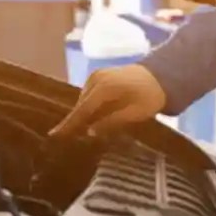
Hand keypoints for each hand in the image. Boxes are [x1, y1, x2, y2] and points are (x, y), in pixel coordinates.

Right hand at [48, 64, 167, 138]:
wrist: (161, 76)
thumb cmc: (151, 97)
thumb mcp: (135, 113)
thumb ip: (112, 122)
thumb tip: (90, 132)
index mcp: (105, 87)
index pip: (82, 110)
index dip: (69, 124)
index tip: (54, 136)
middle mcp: (96, 79)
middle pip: (80, 105)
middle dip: (74, 122)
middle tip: (66, 140)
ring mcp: (97, 75)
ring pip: (84, 101)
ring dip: (82, 115)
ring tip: (78, 133)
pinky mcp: (99, 76)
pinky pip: (89, 95)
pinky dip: (88, 107)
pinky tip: (92, 119)